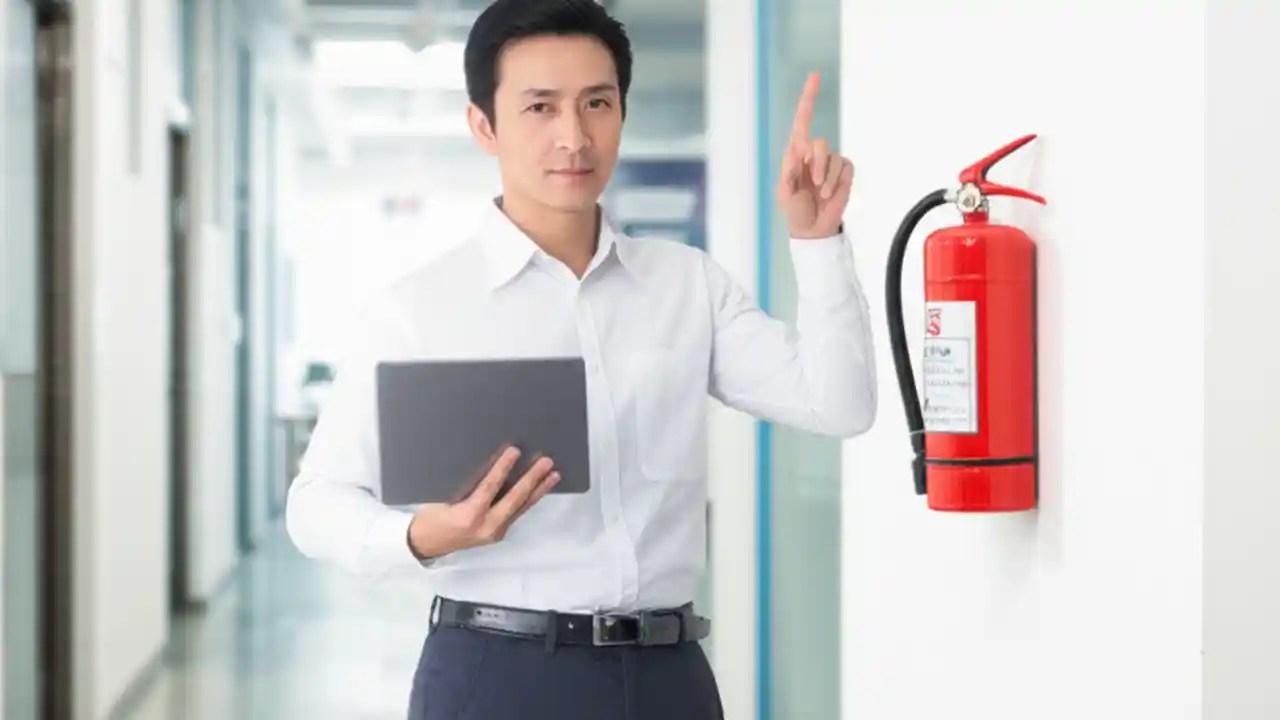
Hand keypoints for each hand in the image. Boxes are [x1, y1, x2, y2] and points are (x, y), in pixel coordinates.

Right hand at [407, 446, 559, 559]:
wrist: (426, 544)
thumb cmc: (431, 517)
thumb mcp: (441, 497)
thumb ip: (464, 484)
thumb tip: (484, 460)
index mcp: (468, 516)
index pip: (490, 488)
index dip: (503, 468)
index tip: (515, 451)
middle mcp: (485, 526)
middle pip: (514, 499)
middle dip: (531, 479)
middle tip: (546, 462)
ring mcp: (494, 532)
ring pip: (520, 508)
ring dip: (538, 490)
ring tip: (553, 475)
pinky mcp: (498, 534)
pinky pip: (516, 513)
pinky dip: (529, 500)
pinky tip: (539, 489)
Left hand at [776, 72, 854, 238]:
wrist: (813, 229)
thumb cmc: (795, 210)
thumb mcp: (784, 193)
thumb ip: (789, 171)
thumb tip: (796, 150)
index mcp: (795, 154)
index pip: (803, 121)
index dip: (809, 98)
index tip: (815, 76)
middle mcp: (813, 154)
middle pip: (819, 143)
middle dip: (817, 163)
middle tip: (813, 182)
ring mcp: (830, 163)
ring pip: (833, 156)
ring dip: (827, 177)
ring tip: (821, 194)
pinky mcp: (844, 172)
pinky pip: (845, 167)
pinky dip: (838, 182)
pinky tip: (830, 193)